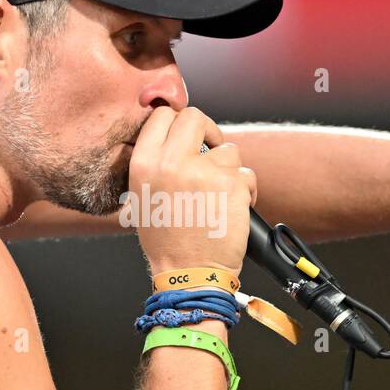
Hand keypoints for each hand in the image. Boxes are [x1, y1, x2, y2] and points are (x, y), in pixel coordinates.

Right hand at [128, 106, 256, 279]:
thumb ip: (156, 164)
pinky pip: (246, 175)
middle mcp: (172, 162)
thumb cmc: (167, 242)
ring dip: (229, 170)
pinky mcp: (232, 185)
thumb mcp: (143, 198)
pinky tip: (231, 210)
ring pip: (228, 150)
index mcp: (144, 164)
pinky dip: (244, 191)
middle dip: (208, 130)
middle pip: (195, 117)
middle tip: (212, 149)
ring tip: (219, 197)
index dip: (178, 120)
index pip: (162, 115)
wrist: (188, 274)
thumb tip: (176, 137)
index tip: (188, 133)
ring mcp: (204, 172)